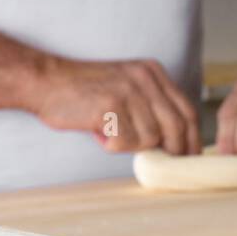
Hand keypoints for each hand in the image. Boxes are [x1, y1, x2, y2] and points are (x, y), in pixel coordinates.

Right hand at [29, 57, 199, 154]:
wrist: (44, 80)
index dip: (193, 140)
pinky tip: (98, 131)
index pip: (187, 111)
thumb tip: (178, 144)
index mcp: (152, 72)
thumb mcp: (126, 88)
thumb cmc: (84, 93)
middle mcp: (144, 78)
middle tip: (162, 163)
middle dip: (173, 151)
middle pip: (176, 126)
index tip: (190, 159)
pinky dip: (112, 145)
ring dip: (131, 145)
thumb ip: (152, 107)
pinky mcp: (110, 105)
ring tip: (110, 132)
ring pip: (150, 137)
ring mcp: (127, 90)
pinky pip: (125, 142)